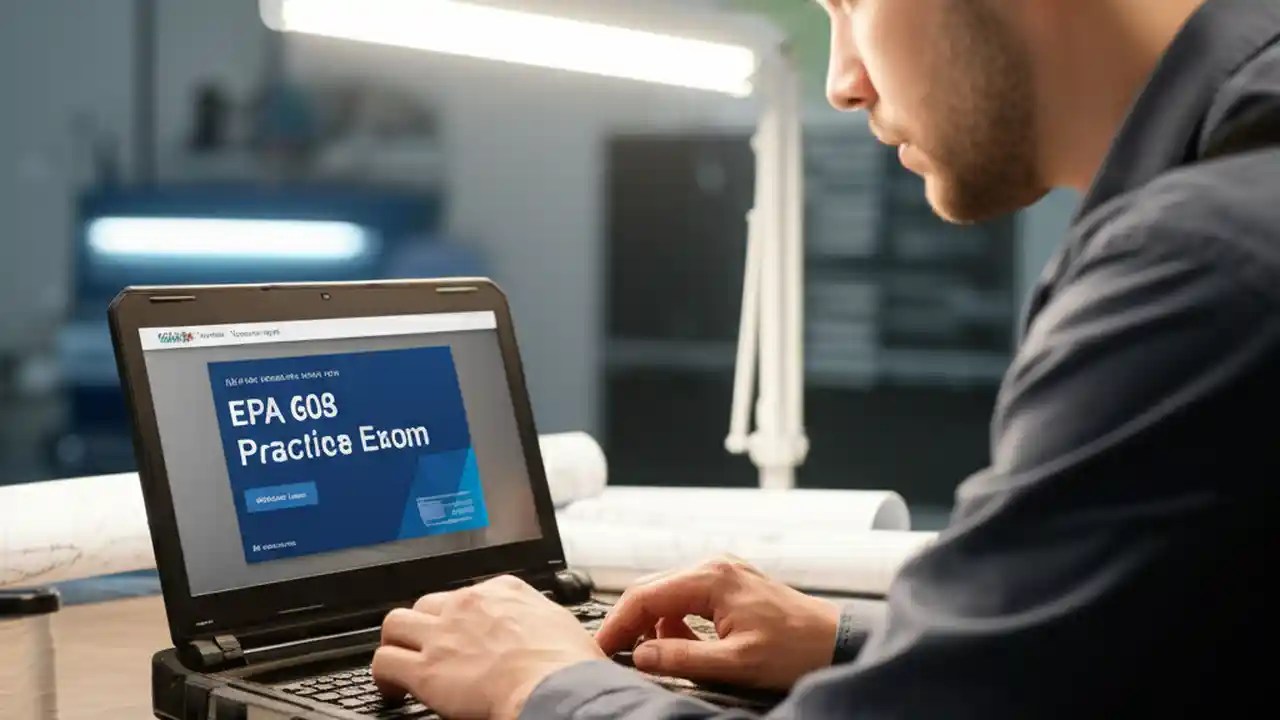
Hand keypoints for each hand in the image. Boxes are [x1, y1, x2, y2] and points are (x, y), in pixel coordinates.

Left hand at [372, 575, 605, 718]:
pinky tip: (393, 690)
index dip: (461, 616)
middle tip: (429, 648)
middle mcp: (468, 605)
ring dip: (396, 643)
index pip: (468, 593)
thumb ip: (541, 620)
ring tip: (402, 663)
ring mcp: (443, 635)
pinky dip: (383, 676)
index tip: (463, 632)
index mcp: (504, 591)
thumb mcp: (561, 623)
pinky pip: (384, 662)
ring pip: (395, 624)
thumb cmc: (567, 665)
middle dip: (424, 625)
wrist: (554, 686)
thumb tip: (545, 631)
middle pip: (427, 604)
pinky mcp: (425, 670)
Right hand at [594, 557, 839, 690]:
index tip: (601, 648)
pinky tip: (686, 645)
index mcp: (712, 577)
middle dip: (630, 623)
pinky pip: (687, 600)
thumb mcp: (736, 662)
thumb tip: (641, 655)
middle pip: (651, 590)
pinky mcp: (729, 585)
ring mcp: (722, 573)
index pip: (645, 595)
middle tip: (615, 654)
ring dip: (655, 625)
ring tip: (657, 656)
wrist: (836, 642)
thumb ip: (683, 657)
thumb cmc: (797, 648)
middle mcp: (714, 566)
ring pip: (667, 595)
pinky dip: (677, 623)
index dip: (618, 624)